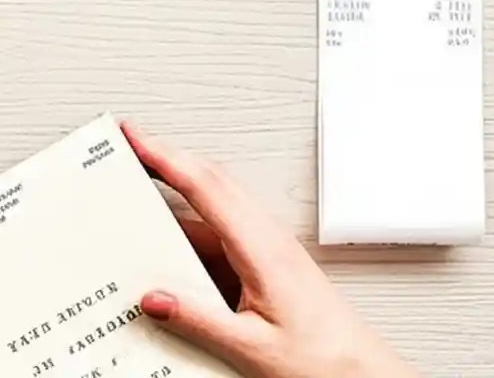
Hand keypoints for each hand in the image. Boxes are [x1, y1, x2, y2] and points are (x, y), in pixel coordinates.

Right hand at [122, 122, 419, 377]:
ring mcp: (270, 247)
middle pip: (212, 180)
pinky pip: (225, 225)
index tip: (137, 138)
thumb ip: (198, 321)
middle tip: (133, 143)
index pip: (205, 187)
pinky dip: (195, 216)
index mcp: (263, 250)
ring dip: (183, 182)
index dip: (166, 158)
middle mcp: (268, 239)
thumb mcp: (251, 347)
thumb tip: (154, 298)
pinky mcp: (269, 260)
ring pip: (220, 198)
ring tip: (146, 180)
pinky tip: (178, 234)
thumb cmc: (321, 359)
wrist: (360, 371)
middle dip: (169, 157)